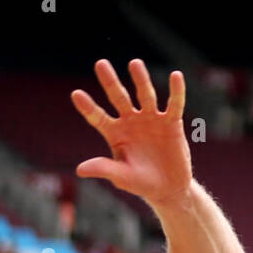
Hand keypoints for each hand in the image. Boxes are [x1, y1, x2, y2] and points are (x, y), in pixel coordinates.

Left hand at [71, 59, 191, 204]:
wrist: (168, 188)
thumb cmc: (140, 183)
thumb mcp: (121, 177)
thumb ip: (104, 168)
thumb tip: (80, 170)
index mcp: (115, 133)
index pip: (98, 117)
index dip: (88, 107)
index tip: (76, 94)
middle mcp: (131, 121)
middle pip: (118, 97)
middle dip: (110, 81)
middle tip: (100, 64)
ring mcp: (151, 119)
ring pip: (145, 95)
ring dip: (140, 79)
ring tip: (134, 63)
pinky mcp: (172, 122)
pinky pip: (174, 104)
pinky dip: (176, 91)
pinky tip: (176, 76)